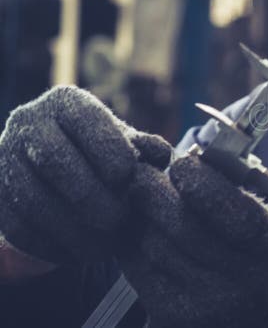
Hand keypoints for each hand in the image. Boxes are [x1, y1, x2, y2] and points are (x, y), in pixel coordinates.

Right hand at [0, 86, 163, 263]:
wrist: (60, 176)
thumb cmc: (105, 156)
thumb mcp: (127, 146)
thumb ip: (146, 149)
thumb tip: (162, 156)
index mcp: (67, 102)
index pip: (85, 119)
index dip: (108, 149)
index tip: (127, 177)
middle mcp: (29, 122)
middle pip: (54, 160)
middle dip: (91, 195)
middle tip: (118, 220)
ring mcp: (5, 157)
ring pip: (32, 198)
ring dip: (71, 229)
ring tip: (103, 246)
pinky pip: (18, 226)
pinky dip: (50, 245)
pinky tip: (78, 254)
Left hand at [119, 141, 267, 327]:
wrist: (245, 320)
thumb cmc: (250, 257)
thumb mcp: (262, 226)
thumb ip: (233, 193)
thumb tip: (189, 156)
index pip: (239, 216)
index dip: (205, 185)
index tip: (182, 163)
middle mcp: (245, 285)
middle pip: (186, 229)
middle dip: (157, 192)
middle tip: (142, 172)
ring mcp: (207, 306)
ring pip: (156, 245)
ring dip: (142, 217)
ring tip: (142, 198)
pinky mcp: (170, 317)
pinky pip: (137, 268)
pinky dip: (132, 242)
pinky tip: (138, 228)